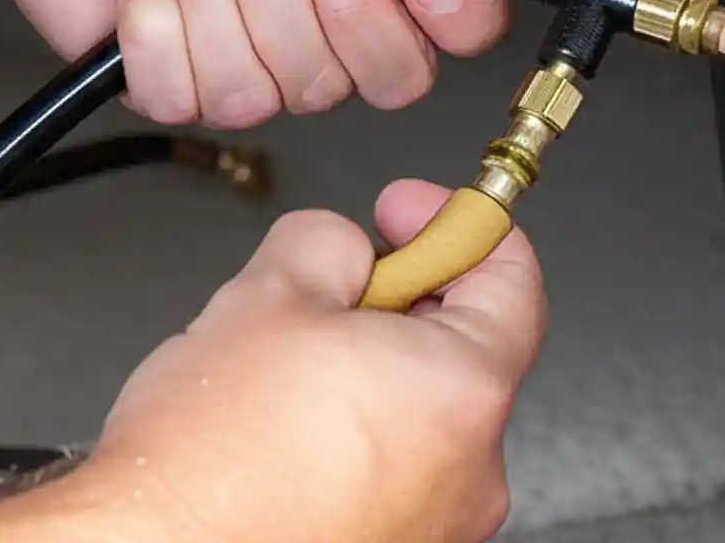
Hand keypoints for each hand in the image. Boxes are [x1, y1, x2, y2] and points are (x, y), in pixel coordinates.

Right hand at [84, 179, 543, 541]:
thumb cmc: (211, 468)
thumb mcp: (266, 297)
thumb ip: (328, 243)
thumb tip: (343, 245)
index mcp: (464, 388)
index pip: (513, 278)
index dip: (458, 225)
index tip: (411, 212)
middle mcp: (474, 466)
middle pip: (463, 346)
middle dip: (399, 298)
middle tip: (336, 285)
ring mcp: (440, 521)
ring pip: (421, 410)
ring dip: (370, 369)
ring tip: (290, 369)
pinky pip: (395, 468)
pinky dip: (356, 434)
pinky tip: (289, 431)